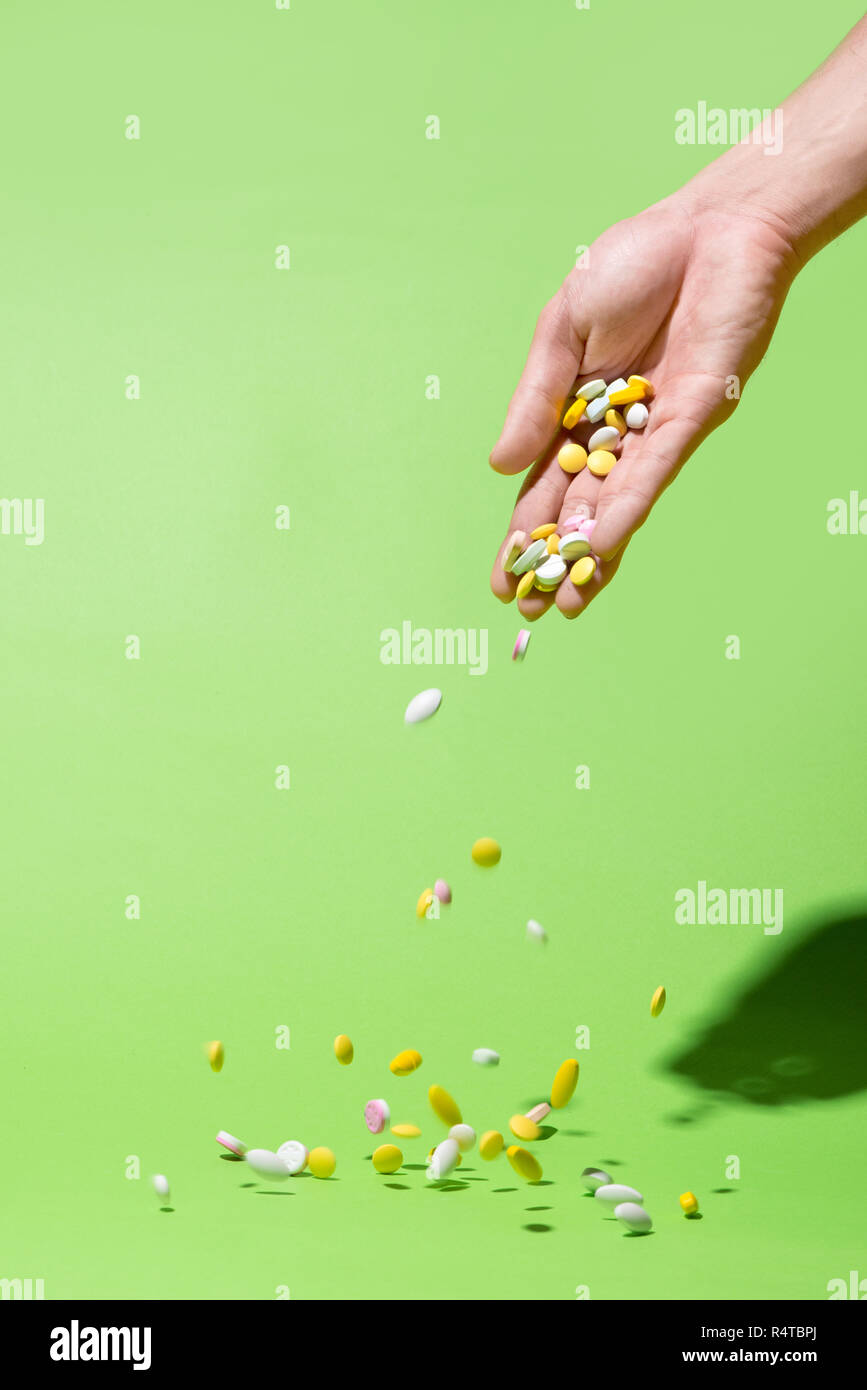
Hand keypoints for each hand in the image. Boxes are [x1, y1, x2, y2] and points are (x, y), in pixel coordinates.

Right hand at [489, 193, 798, 619]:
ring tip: (565, 602)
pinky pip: (654, 471)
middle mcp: (619, 431)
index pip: (546, 484)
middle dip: (552, 558)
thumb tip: (498, 468)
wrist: (710, 227)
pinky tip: (601, 545)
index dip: (524, 533)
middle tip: (527, 609)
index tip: (503, 579)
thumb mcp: (559, 334)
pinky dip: (627, 508)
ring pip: (617, 504)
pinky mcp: (695, 416)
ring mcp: (656, 429)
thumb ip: (533, 401)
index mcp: (580, 410)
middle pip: (579, 507)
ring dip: (589, 552)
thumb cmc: (634, 264)